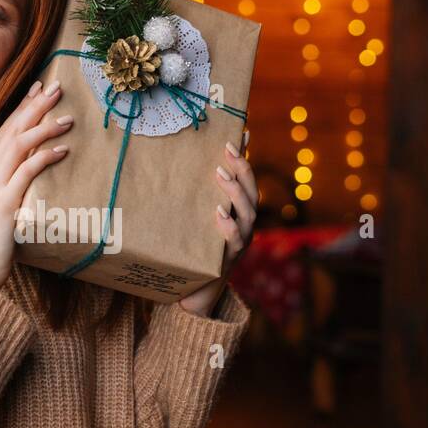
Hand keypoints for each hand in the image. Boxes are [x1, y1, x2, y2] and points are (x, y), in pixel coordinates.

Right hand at [0, 78, 72, 287]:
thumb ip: (9, 185)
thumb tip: (33, 170)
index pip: (3, 130)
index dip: (21, 108)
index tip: (38, 89)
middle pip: (11, 130)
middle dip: (34, 106)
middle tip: (57, 87)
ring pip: (18, 145)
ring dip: (43, 127)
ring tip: (67, 117)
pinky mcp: (2, 204)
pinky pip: (26, 172)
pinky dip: (44, 157)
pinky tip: (62, 149)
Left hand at [179, 129, 256, 317]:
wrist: (191, 294)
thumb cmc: (191, 252)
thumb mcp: (192, 220)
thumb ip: (191, 198)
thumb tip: (176, 166)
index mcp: (237, 212)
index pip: (246, 179)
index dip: (245, 156)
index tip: (238, 133)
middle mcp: (243, 225)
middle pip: (250, 192)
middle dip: (242, 168)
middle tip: (227, 148)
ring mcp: (238, 244)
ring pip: (247, 214)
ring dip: (234, 192)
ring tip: (220, 174)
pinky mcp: (228, 261)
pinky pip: (234, 241)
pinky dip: (228, 226)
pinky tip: (218, 213)